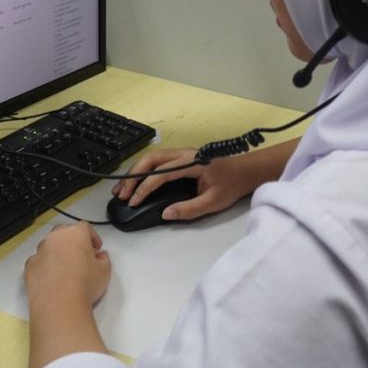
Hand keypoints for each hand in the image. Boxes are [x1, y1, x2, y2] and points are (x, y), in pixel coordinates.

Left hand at [25, 221, 110, 310]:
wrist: (59, 304)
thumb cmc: (85, 284)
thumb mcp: (104, 271)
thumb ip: (104, 259)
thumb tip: (100, 256)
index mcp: (75, 234)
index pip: (85, 227)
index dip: (92, 237)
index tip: (96, 249)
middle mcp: (55, 238)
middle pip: (64, 232)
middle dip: (72, 241)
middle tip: (80, 255)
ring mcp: (40, 251)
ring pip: (49, 245)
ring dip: (57, 252)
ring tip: (65, 268)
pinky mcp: (29, 266)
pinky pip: (38, 261)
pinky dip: (44, 265)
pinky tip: (51, 278)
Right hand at [111, 147, 258, 221]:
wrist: (246, 171)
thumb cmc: (231, 185)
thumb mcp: (213, 202)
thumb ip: (189, 209)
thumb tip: (165, 214)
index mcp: (191, 162)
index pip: (161, 173)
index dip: (145, 187)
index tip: (134, 202)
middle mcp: (184, 153)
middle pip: (151, 159)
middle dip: (133, 177)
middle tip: (122, 195)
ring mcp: (182, 153)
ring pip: (152, 158)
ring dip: (136, 172)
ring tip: (123, 189)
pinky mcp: (181, 157)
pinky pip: (158, 160)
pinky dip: (144, 170)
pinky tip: (136, 181)